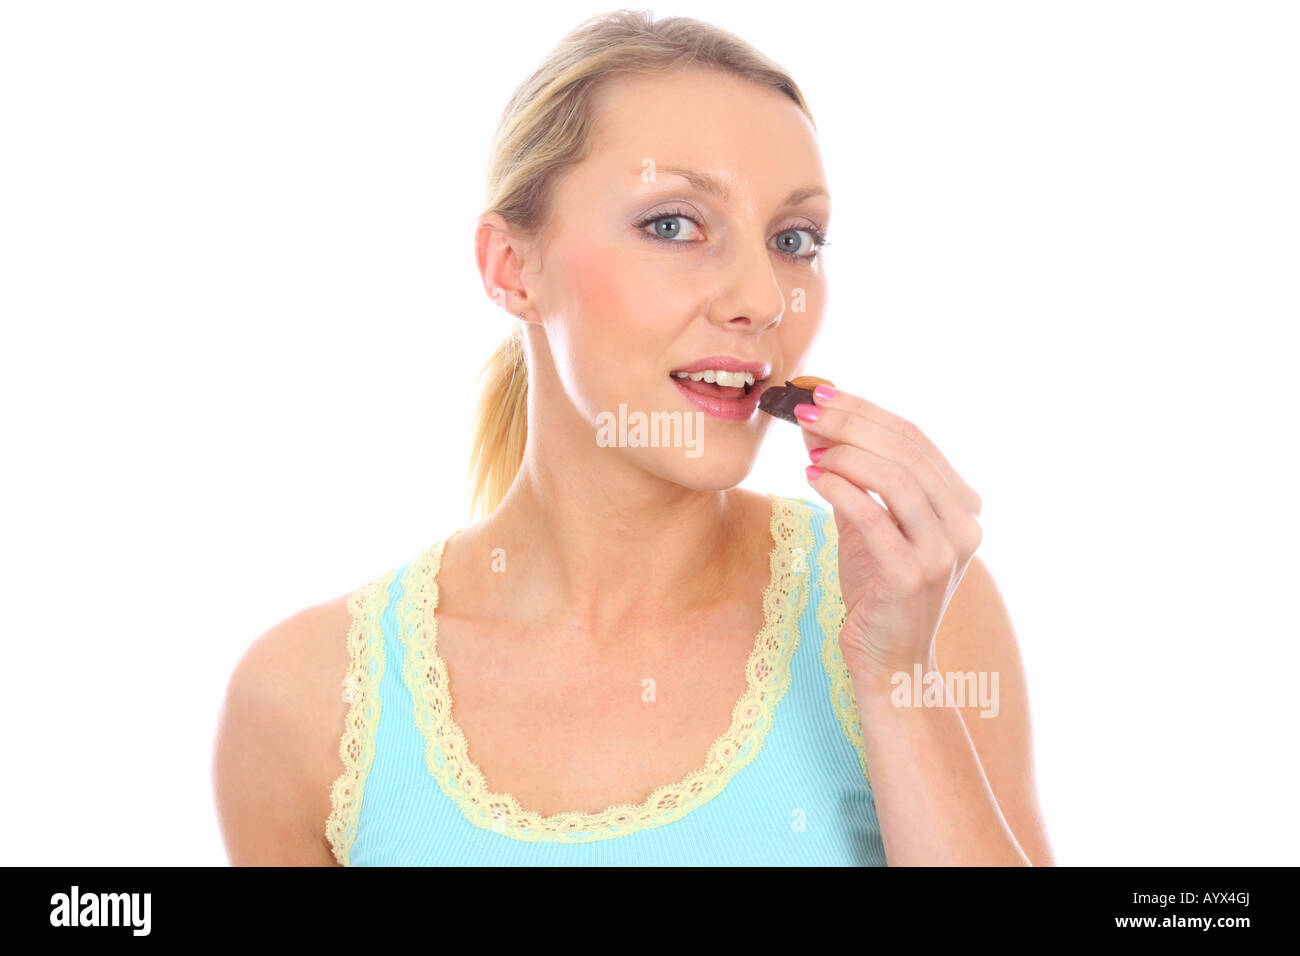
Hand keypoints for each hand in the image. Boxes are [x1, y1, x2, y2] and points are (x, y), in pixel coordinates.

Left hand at [793, 384, 983, 685]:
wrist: (889, 663)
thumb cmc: (877, 590)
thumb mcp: (867, 524)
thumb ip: (852, 476)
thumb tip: (816, 423)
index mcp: (961, 506)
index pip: (916, 439)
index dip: (867, 411)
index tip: (822, 393)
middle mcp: (964, 525)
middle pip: (907, 451)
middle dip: (851, 423)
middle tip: (807, 409)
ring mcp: (944, 552)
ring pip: (897, 478)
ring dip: (845, 454)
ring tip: (809, 447)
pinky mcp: (913, 577)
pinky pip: (874, 517)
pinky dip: (839, 489)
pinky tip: (812, 477)